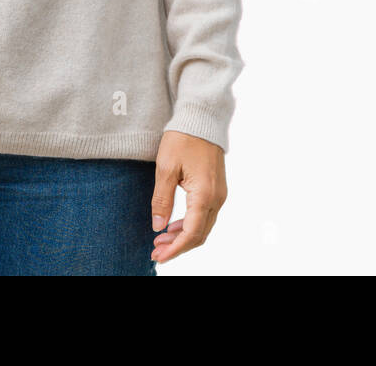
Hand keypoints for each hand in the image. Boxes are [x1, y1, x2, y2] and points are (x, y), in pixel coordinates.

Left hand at [149, 130, 227, 262]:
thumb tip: (158, 227)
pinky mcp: (217, 189)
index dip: (175, 249)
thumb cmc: (182, 138)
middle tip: (155, 251)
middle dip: (178, 246)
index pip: (191, 233)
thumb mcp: (165, 168)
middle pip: (199, 235)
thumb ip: (162, 200)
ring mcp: (219, 194)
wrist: (201, 118)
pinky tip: (173, 225)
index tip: (158, 257)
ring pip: (203, 226)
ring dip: (183, 237)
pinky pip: (205, 215)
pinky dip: (190, 225)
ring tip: (160, 240)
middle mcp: (217, 198)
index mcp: (204, 194)